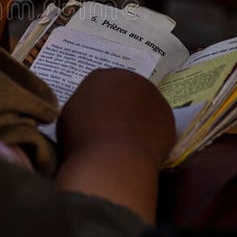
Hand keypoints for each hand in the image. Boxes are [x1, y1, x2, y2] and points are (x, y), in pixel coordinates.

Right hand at [56, 70, 175, 220]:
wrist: (113, 160)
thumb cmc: (81, 139)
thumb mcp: (68, 118)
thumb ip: (79, 108)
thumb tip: (86, 113)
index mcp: (100, 76)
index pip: (99, 86)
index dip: (97, 105)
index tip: (93, 121)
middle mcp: (129, 78)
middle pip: (125, 92)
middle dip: (120, 107)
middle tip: (112, 130)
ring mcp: (152, 95)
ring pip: (143, 107)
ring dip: (137, 120)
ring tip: (127, 144)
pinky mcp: (168, 116)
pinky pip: (157, 125)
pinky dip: (151, 136)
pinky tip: (141, 151)